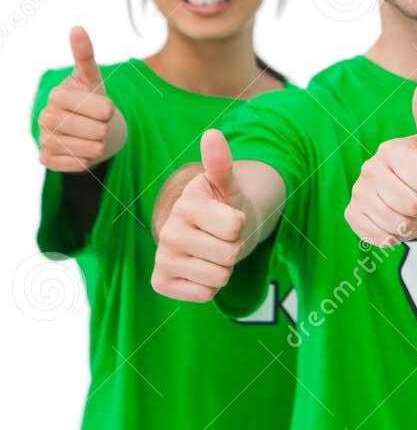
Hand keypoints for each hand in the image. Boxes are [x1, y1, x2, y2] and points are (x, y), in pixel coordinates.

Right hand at [37, 27, 126, 171]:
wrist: (81, 128)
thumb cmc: (89, 100)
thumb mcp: (92, 79)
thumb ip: (85, 56)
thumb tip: (77, 28)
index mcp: (57, 95)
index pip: (104, 108)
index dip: (110, 110)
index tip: (103, 107)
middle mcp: (45, 116)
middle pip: (99, 130)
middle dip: (105, 128)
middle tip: (97, 124)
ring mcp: (44, 139)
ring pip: (92, 149)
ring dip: (99, 144)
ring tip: (91, 136)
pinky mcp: (46, 160)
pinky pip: (81, 165)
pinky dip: (88, 159)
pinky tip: (81, 149)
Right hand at [151, 129, 247, 302]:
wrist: (211, 233)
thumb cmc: (225, 207)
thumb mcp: (228, 185)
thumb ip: (221, 164)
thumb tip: (212, 134)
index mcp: (186, 205)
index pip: (236, 226)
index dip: (241, 224)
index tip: (230, 218)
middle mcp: (168, 231)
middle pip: (230, 254)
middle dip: (235, 247)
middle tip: (224, 237)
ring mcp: (162, 258)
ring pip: (219, 277)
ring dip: (224, 268)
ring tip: (213, 251)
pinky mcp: (160, 282)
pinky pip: (205, 295)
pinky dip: (210, 286)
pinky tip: (201, 268)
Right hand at [345, 81, 416, 244]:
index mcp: (391, 149)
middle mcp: (369, 168)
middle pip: (411, 205)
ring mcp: (358, 191)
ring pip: (394, 223)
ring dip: (411, 223)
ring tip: (411, 209)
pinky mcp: (352, 213)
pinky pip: (377, 235)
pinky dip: (392, 235)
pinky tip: (395, 221)